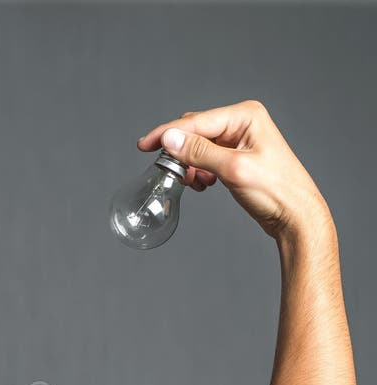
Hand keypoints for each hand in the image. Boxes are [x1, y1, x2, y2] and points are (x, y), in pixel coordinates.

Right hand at [136, 100, 331, 239]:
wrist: (294, 215)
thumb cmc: (275, 190)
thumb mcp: (233, 169)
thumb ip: (199, 152)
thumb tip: (170, 139)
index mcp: (245, 116)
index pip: (196, 121)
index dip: (167, 133)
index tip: (144, 145)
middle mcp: (242, 122)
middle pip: (195, 131)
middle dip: (180, 152)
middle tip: (170, 173)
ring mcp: (238, 139)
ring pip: (198, 147)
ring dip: (190, 165)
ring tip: (194, 183)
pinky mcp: (235, 156)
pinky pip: (206, 158)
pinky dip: (198, 171)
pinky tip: (204, 185)